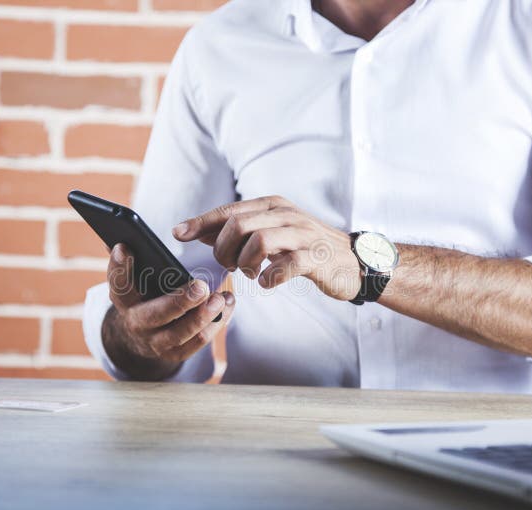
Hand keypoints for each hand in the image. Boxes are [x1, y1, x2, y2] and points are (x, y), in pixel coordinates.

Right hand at [103, 244, 234, 375]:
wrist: (141, 336)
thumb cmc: (145, 296)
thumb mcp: (135, 280)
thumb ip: (132, 261)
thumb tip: (123, 235)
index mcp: (124, 299)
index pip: (118, 283)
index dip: (119, 266)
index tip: (124, 247)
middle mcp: (136, 322)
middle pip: (157, 314)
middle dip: (181, 301)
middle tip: (201, 286)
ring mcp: (155, 342)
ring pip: (183, 332)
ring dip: (205, 314)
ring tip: (222, 297)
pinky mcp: (174, 354)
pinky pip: (199, 341)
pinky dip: (217, 323)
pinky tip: (227, 305)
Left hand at [172, 196, 361, 300]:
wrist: (352, 261)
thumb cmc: (305, 247)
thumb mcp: (270, 231)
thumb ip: (237, 230)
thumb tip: (197, 230)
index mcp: (272, 205)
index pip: (229, 210)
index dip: (201, 222)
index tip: (179, 234)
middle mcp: (286, 214)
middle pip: (239, 224)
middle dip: (223, 249)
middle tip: (228, 265)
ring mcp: (302, 235)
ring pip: (259, 241)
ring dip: (245, 262)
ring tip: (248, 272)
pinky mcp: (316, 258)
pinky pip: (285, 266)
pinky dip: (269, 277)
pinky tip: (266, 282)